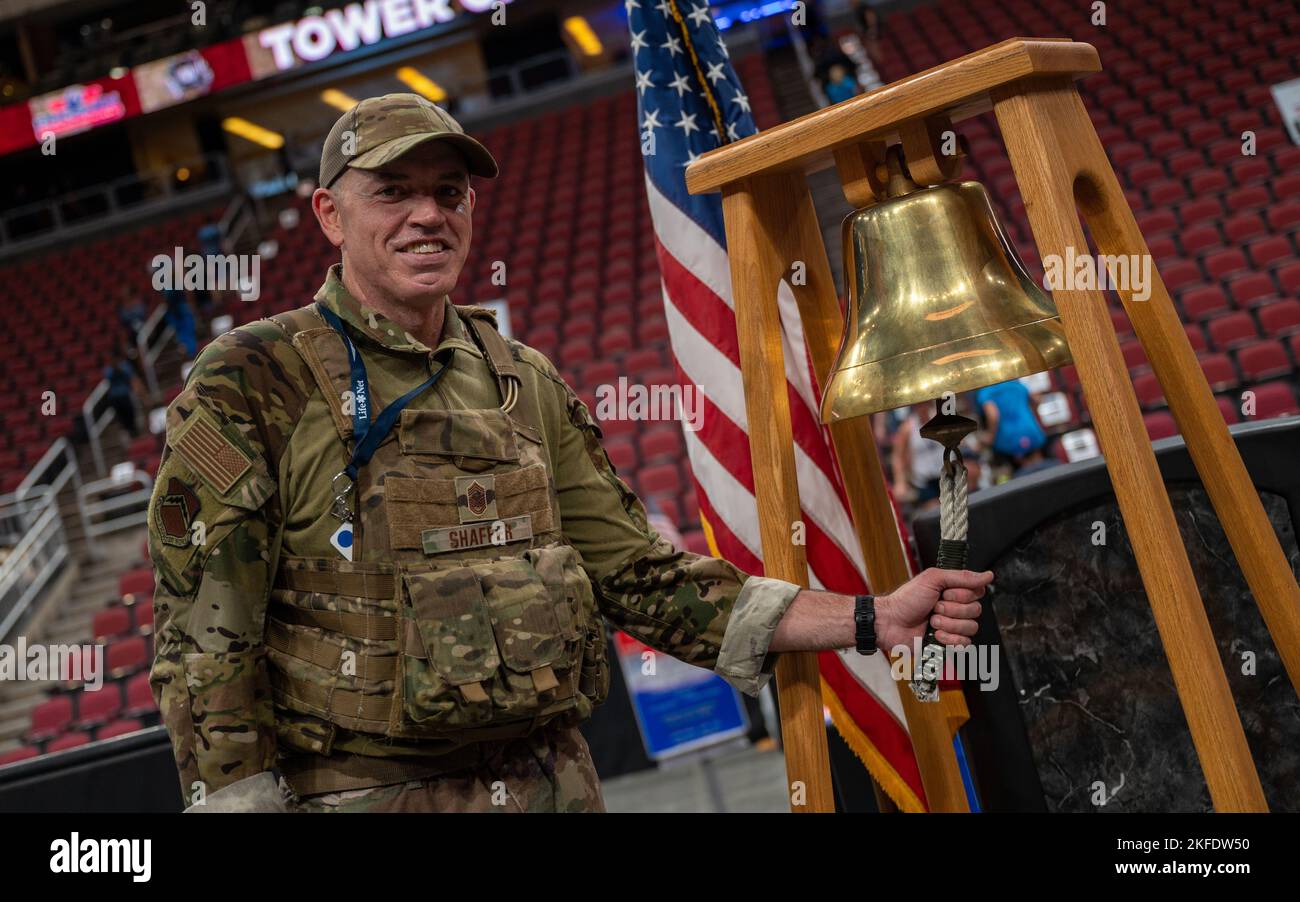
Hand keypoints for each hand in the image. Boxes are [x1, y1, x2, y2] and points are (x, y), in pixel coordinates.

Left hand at [875, 568, 992, 651]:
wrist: (890, 623)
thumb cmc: (906, 599)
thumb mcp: (933, 579)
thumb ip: (962, 577)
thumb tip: (988, 575)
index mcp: (953, 591)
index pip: (977, 592)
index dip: (963, 594)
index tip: (945, 593)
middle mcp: (956, 608)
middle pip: (976, 611)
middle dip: (952, 610)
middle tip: (934, 607)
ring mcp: (953, 626)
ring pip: (971, 627)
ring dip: (948, 624)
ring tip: (931, 621)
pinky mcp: (949, 642)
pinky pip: (965, 643)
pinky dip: (949, 639)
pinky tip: (935, 634)